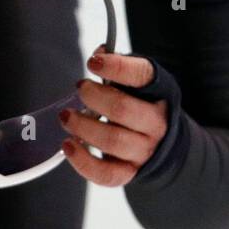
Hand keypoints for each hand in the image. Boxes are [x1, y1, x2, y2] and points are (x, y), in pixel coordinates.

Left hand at [58, 45, 168, 186]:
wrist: (162, 143)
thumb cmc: (141, 105)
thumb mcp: (139, 83)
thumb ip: (119, 68)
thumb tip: (100, 55)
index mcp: (161, 93)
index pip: (142, 76)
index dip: (116, 67)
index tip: (93, 63)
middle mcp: (156, 123)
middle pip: (123, 109)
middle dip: (94, 96)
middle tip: (80, 88)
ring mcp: (144, 150)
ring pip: (113, 140)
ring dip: (83, 126)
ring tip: (66, 116)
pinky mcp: (129, 172)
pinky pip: (106, 174)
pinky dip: (83, 161)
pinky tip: (68, 145)